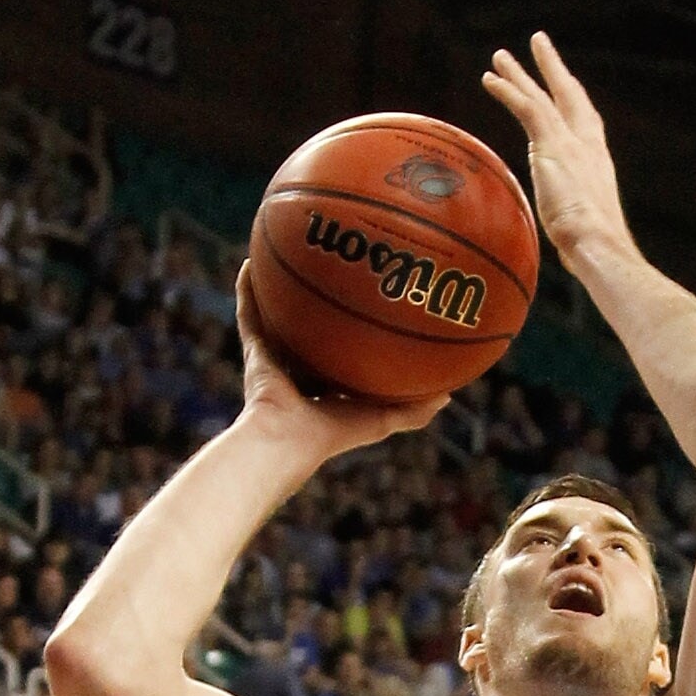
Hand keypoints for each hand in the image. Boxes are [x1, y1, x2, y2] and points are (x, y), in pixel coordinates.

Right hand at [234, 265, 447, 472]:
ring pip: (277, 318)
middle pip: (310, 331)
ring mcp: (275, 360)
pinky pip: (248, 314)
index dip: (353, 335)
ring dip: (279, 291)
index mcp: (328, 386)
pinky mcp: (253, 352)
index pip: (341, 355)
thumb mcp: (383, 419)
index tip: (370, 309)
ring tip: (288, 257)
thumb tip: (449, 396)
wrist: (289, 439)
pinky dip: (246, 289)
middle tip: (332, 273)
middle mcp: (300, 370)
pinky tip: (250, 260)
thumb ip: (414, 411)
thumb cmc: (335, 434)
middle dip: (318, 308)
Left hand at [483, 33, 630, 267]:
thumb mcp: (584, 230)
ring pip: (541, 96)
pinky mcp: (553, 144)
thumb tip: (570, 245)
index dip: (573, 101)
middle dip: (553, 68)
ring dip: (519, 73)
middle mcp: (588, 145)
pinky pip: (526, 108)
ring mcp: (571, 142)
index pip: (585, 122)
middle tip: (539, 43)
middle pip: (568, 95)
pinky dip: (507, 91)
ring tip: (500, 56)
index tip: (564, 84)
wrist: (600, 245)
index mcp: (598, 162)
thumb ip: (574, 223)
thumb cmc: (596, 250)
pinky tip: (489, 78)